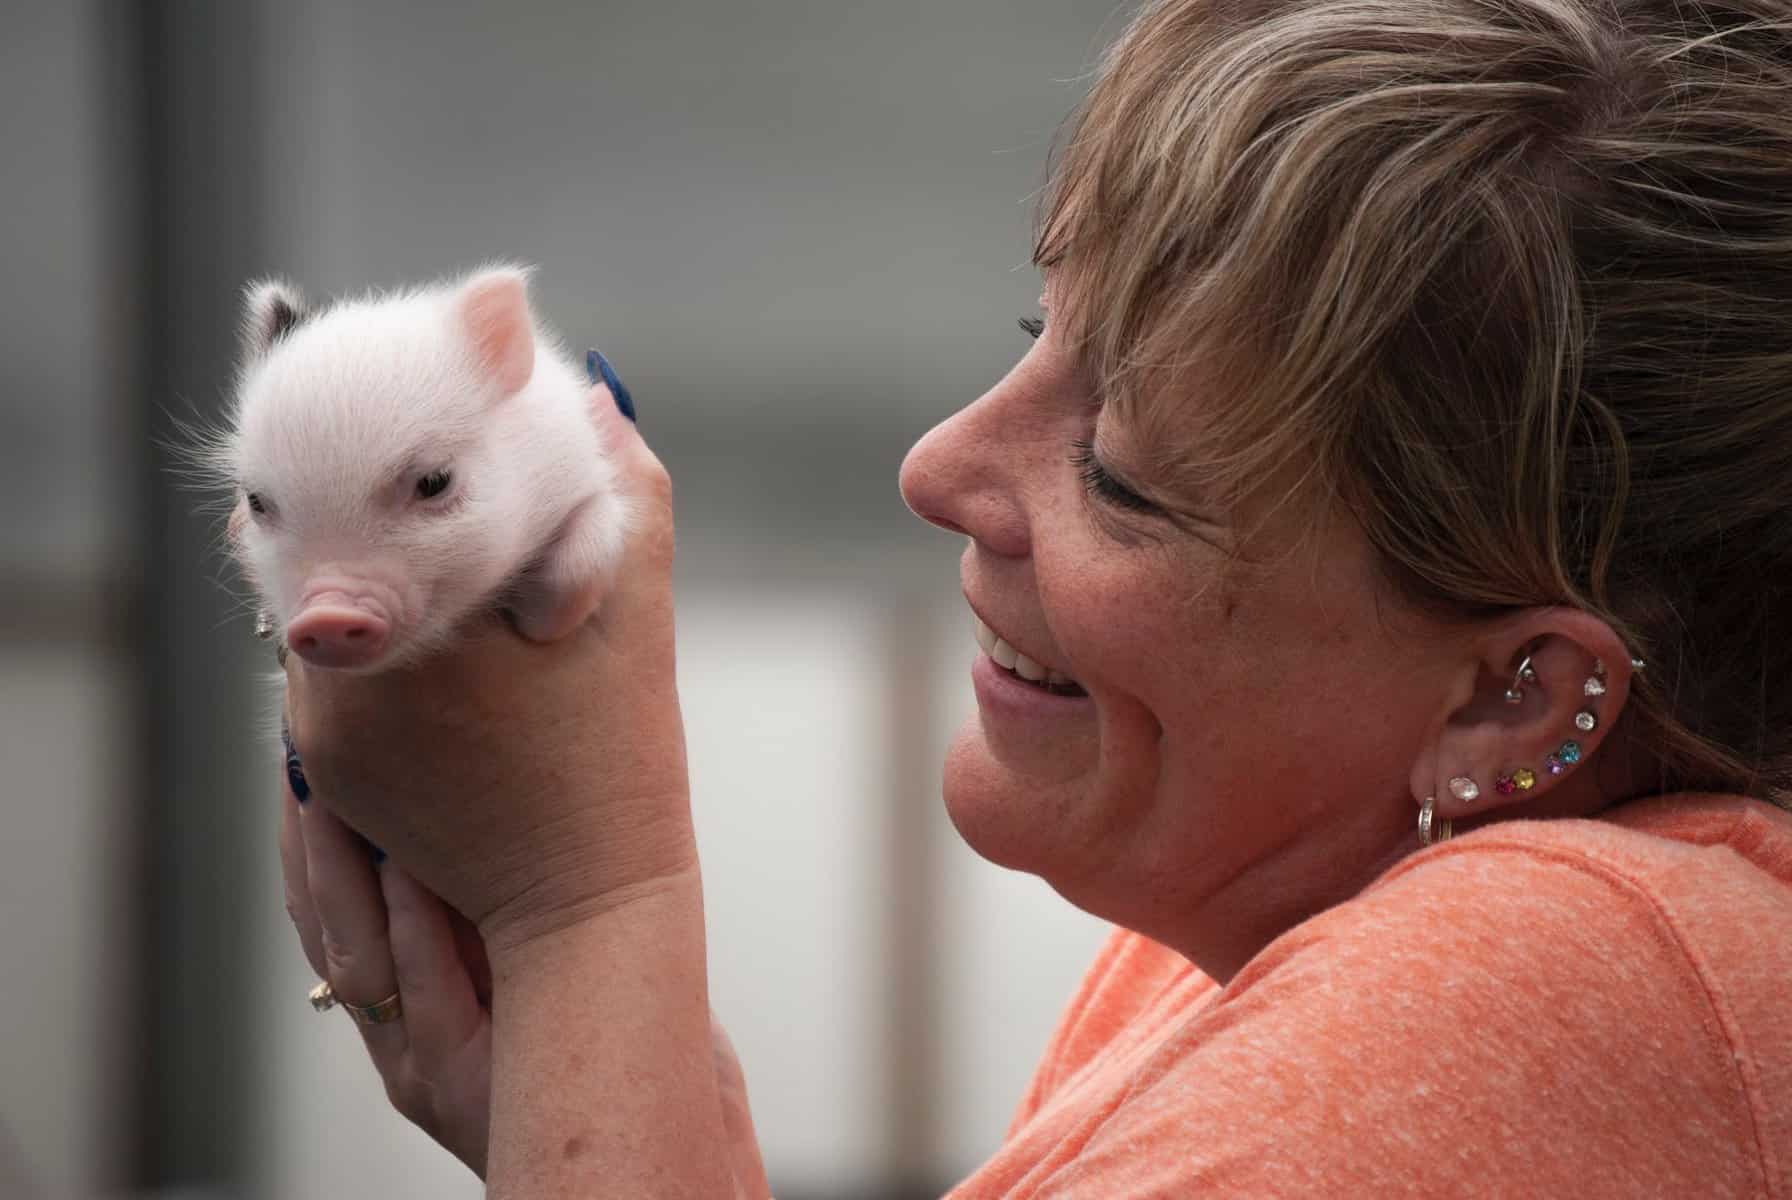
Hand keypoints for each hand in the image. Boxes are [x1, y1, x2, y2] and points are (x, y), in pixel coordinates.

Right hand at [281, 763, 768, 1193]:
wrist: (653, 1139)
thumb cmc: (604, 1035)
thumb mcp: (526, 955)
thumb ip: (485, 899)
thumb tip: (461, 796)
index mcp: (401, 1010)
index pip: (325, 908)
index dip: (311, 833)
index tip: (311, 756)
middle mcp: (396, 1042)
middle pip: (325, 922)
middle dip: (316, 835)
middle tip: (314, 755)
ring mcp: (421, 1069)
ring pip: (358, 954)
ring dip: (346, 868)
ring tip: (345, 789)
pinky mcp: (458, 1091)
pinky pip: (424, 997)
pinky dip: (412, 929)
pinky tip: (407, 870)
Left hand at [282, 385, 690, 954]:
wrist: (583, 900)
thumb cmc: (618, 759)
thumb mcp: (636, 618)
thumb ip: (625, 494)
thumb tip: (597, 395)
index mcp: (417, 632)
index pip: (351, 503)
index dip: (357, 450)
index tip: (367, 409)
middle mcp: (344, 688)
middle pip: (319, 554)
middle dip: (345, 506)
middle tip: (364, 450)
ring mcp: (325, 743)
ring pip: (314, 615)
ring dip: (346, 570)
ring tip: (384, 525)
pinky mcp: (329, 781)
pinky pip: (322, 677)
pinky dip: (355, 637)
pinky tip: (401, 615)